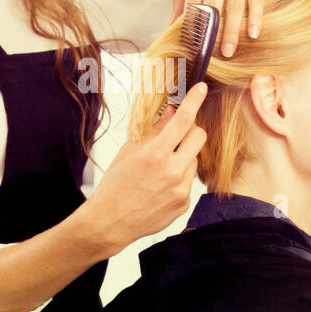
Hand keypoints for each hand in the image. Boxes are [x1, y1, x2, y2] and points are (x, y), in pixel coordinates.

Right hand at [83, 82, 208, 251]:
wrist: (109, 223)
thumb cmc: (114, 187)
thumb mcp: (129, 152)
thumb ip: (153, 132)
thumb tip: (171, 113)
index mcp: (154, 154)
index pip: (183, 120)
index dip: (194, 101)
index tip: (201, 89)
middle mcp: (172, 171)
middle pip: (199, 137)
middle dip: (191, 130)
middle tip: (177, 134)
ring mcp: (180, 189)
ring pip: (194, 159)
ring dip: (182, 156)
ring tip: (160, 168)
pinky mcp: (183, 203)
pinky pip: (188, 181)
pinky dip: (178, 178)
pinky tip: (159, 187)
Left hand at [172, 0, 273, 58]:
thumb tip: (172, 24)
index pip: (192, 0)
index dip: (190, 24)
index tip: (188, 46)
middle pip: (213, 5)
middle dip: (210, 32)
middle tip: (208, 56)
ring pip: (235, 3)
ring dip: (232, 30)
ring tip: (230, 52)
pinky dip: (255, 16)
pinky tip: (254, 33)